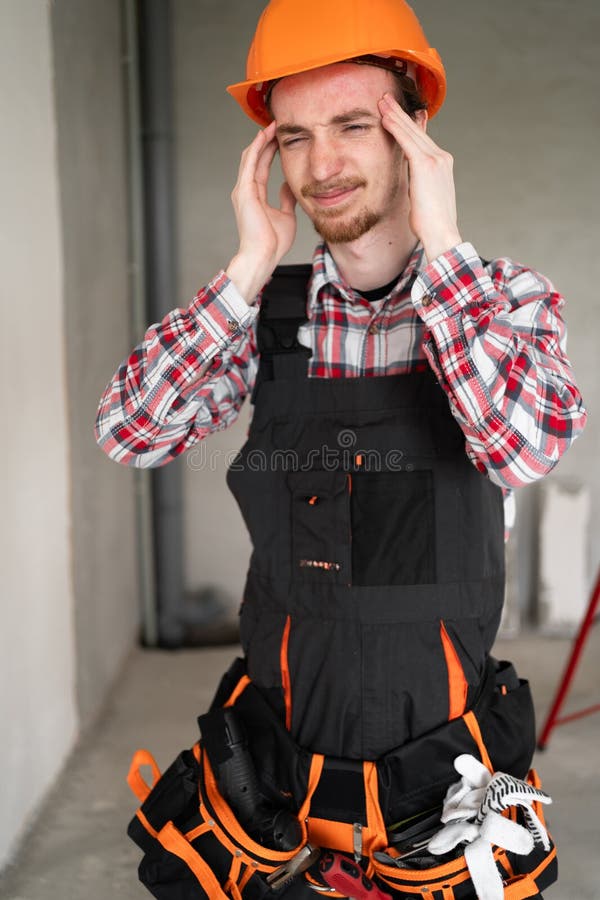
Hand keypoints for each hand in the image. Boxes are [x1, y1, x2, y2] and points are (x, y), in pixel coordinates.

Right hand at [227, 122, 296, 302]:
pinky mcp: (245, 191)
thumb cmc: (272, 242)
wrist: (263, 256)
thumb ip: (286, 199)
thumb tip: (291, 186)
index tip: (280, 137)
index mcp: (254, 195)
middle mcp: (246, 190)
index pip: (261, 166)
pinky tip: (265, 135)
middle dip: (265, 139)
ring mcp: (243, 190)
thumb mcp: (286, 215)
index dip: (270, 150)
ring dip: (261, 139)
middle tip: (276, 123)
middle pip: (254, 157)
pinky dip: (257, 147)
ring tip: (272, 124)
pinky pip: (250, 162)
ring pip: (250, 156)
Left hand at [378, 93, 461, 261]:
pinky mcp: (425, 164)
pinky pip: (406, 141)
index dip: (409, 124)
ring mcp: (436, 159)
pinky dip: (395, 127)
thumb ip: (418, 182)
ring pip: (411, 131)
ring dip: (395, 115)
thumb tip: (410, 179)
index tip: (398, 113)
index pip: (423, 138)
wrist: (441, 233)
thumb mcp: (423, 196)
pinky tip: (384, 118)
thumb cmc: (431, 223)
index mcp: (442, 164)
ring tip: (382, 102)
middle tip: (387, 99)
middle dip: (401, 113)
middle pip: (417, 130)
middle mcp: (441, 157)